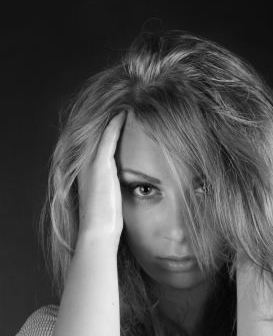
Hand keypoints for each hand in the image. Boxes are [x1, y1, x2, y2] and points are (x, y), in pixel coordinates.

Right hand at [77, 112, 125, 243]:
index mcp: (86, 173)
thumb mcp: (108, 203)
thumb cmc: (105, 223)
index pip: (95, 146)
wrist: (98, 232)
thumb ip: (112, 193)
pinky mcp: (100, 164)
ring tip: (125, 104)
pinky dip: (116, 124)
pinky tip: (125, 113)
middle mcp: (85, 165)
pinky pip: (109, 137)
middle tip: (120, 103)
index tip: (117, 121)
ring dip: (113, 118)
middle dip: (107, 120)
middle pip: (96, 135)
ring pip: (101, 132)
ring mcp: (91, 163)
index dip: (104, 133)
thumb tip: (123, 194)